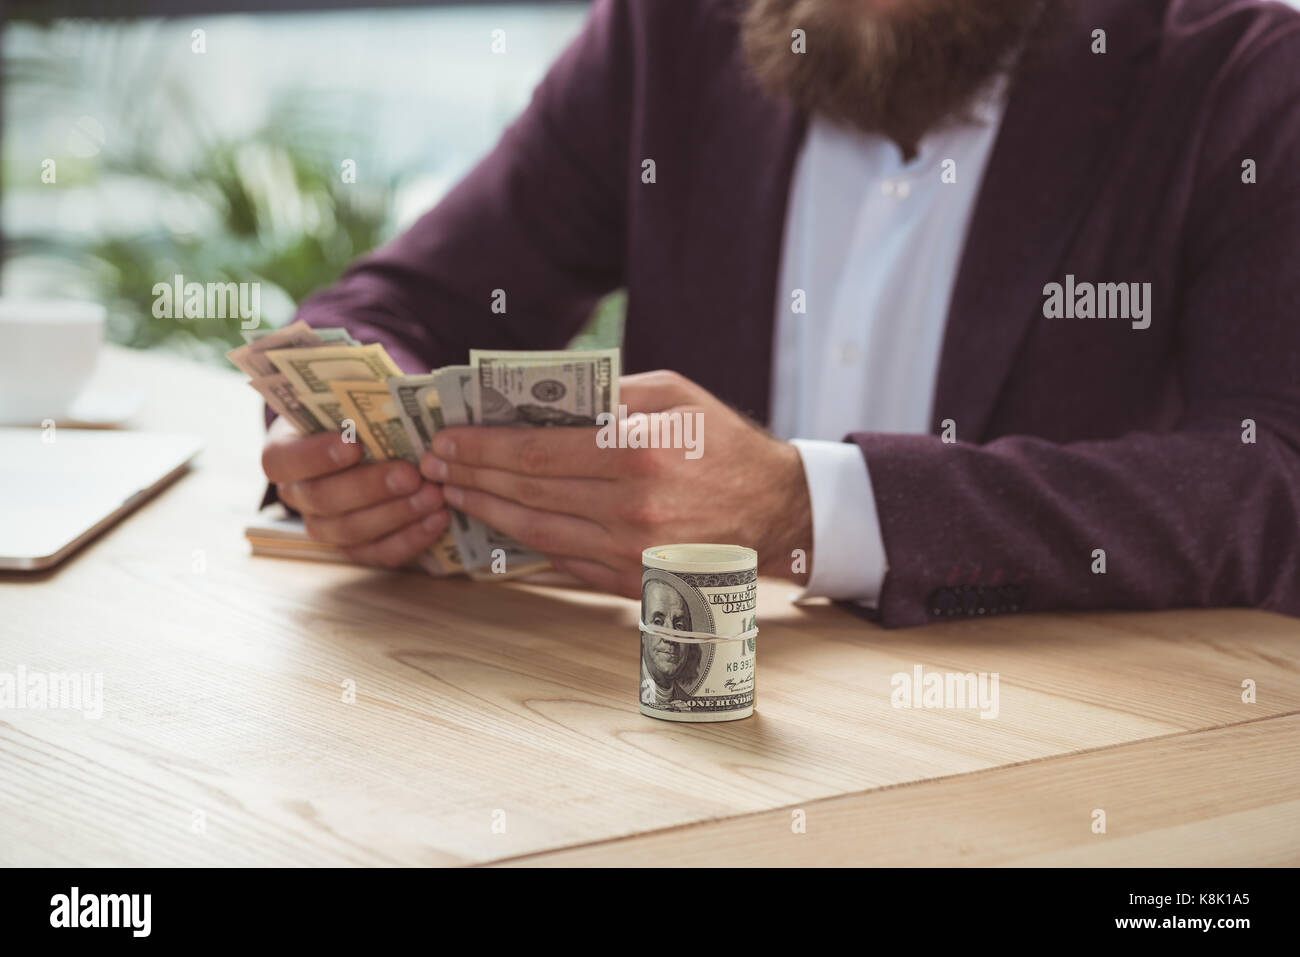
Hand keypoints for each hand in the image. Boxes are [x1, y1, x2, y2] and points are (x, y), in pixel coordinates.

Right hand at [261, 416, 450, 567]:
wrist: (369, 443)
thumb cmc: (357, 415)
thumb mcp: (349, 399)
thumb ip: (357, 398)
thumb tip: (388, 391)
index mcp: (284, 453)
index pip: (282, 461)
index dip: (314, 456)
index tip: (353, 445)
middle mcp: (297, 494)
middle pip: (322, 499)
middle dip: (370, 487)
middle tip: (411, 474)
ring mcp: (324, 526)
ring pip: (351, 531)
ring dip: (397, 514)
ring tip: (434, 496)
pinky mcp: (356, 548)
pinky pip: (379, 553)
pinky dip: (412, 538)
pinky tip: (438, 519)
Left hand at [417, 370, 812, 595]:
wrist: (777, 510)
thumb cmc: (722, 442)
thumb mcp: (672, 394)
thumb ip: (605, 392)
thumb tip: (535, 397)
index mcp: (639, 452)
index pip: (535, 452)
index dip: (482, 447)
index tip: (447, 439)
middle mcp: (632, 508)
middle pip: (527, 493)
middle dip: (471, 475)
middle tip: (435, 464)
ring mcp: (633, 553)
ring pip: (537, 532)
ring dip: (487, 511)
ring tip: (456, 491)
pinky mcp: (637, 583)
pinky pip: (566, 561)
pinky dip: (527, 542)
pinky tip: (503, 522)